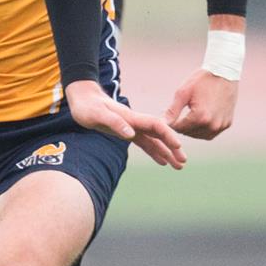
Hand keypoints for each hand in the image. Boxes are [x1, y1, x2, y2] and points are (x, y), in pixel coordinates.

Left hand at [65, 79, 184, 169]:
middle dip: (172, 147)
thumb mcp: (98, 115)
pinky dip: (155, 152)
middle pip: (160, 135)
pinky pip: (145, 143)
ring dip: (167, 152)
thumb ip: (115, 123)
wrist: (82, 99)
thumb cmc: (88, 106)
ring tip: (178, 166)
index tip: (178, 146)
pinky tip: (162, 162)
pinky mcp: (126, 132)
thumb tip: (130, 134)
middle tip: (183, 162)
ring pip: (155, 141)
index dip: (168, 135)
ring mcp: (133, 127)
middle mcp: (136, 123)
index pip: (156, 126)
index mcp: (132, 118)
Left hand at [167, 69, 237, 139]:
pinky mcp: (227, 124)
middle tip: (180, 114)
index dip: (172, 123)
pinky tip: (201, 118)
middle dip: (182, 126)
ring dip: (192, 129)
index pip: (179, 128)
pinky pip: (211, 133)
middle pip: (189, 133)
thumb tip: (162, 123)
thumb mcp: (183, 93)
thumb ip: (172, 111)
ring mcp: (221, 125)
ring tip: (190, 116)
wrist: (225, 72)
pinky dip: (204, 129)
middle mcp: (212, 125)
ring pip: (200, 135)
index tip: (170, 115)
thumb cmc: (202, 80)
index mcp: (200, 117)